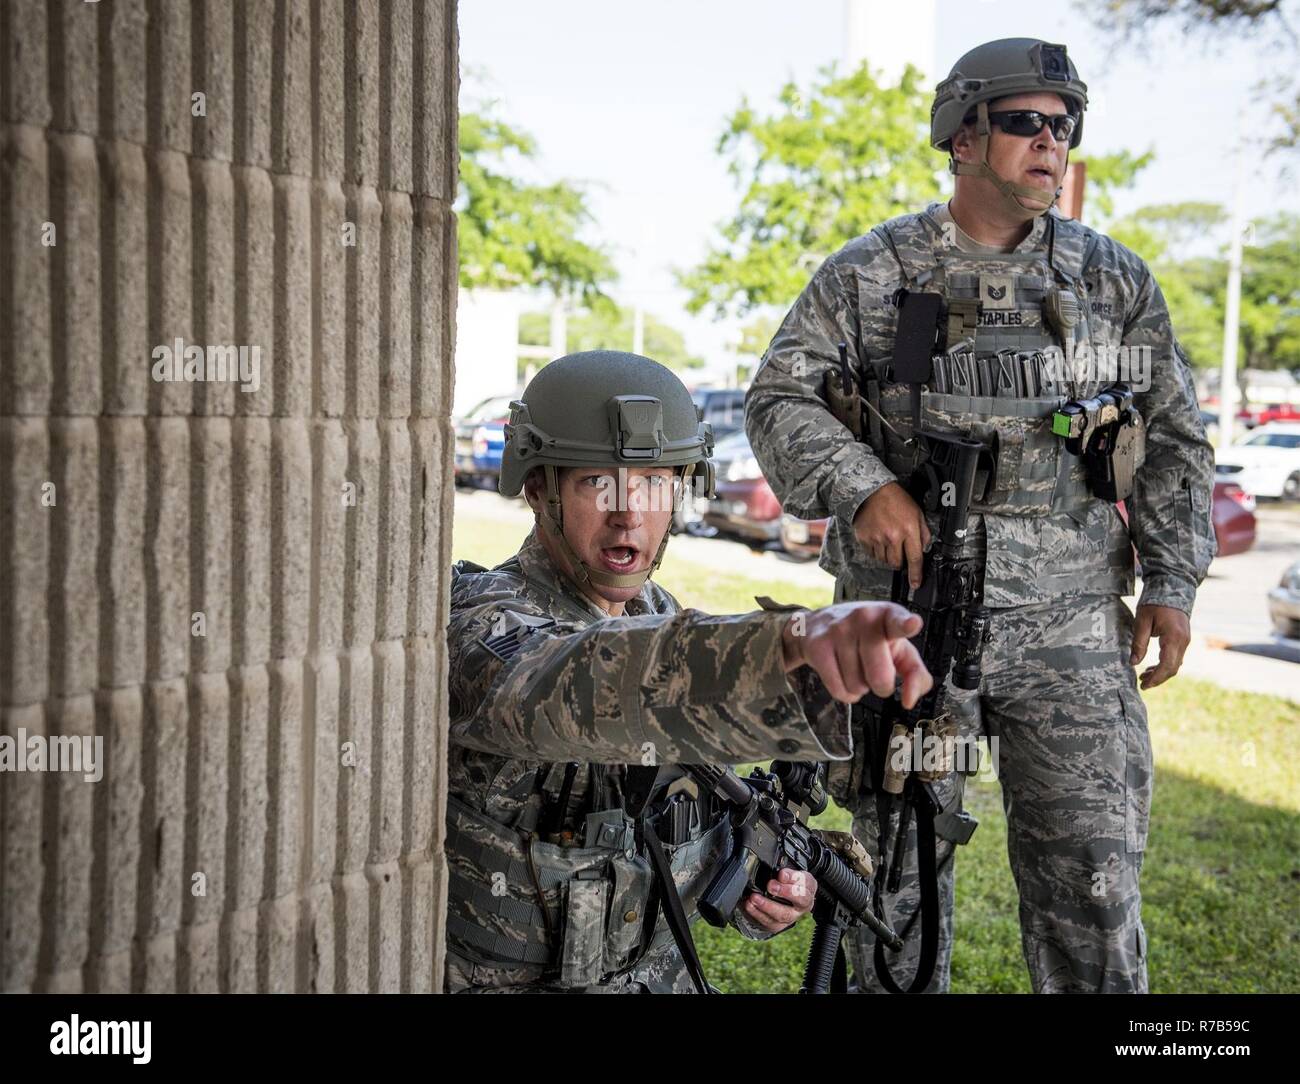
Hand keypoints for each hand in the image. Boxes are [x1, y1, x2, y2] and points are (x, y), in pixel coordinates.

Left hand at [740, 869, 817, 932]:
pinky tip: (749, 905)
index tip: (781, 874)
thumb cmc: (786, 882)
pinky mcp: (778, 925)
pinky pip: (769, 922)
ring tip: (754, 897)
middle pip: (799, 901)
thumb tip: (782, 874)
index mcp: (808, 887)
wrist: (781, 898)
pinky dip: (757, 914)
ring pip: (782, 915)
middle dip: (784, 892)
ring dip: (767, 905)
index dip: (794, 878)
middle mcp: (803, 904)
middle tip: (770, 885)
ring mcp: (791, 917)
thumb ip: (787, 873)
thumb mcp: (789, 873)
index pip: (806, 883)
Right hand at [782, 601, 931, 706]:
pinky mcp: (818, 646)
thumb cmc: (867, 639)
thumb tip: (909, 700)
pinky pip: (838, 689)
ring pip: (857, 686)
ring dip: (860, 686)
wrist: (817, 626)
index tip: (913, 623)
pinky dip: (845, 693)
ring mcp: (839, 631)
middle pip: (881, 676)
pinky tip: (843, 676)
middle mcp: (864, 619)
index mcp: (889, 616)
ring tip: (855, 667)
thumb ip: (915, 674)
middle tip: (877, 673)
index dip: (907, 625)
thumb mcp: (897, 649)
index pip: (899, 622)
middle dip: (882, 686)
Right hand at [852, 482, 931, 590]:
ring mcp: (877, 538)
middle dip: (899, 562)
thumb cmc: (895, 500)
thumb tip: (925, 548)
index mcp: (909, 530)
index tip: (915, 584)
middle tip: (898, 550)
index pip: (915, 558)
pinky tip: (878, 537)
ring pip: (883, 560)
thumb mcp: (917, 513)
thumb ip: (923, 532)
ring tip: (887, 540)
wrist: (871, 491)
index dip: (916, 574)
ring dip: (887, 555)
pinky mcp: (865, 539)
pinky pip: (871, 554)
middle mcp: (893, 536)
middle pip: (897, 563)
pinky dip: (876, 550)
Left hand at [1130, 604, 1190, 688]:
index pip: (1167, 666)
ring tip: (1143, 676)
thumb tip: (1133, 663)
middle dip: (1158, 678)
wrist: (1172, 588)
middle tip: (1142, 683)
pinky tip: (1152, 666)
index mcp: (1174, 638)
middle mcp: (1183, 642)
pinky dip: (1165, 664)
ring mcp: (1185, 641)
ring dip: (1161, 672)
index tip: (1144, 685)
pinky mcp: (1183, 639)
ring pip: (1175, 664)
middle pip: (1173, 668)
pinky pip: (1176, 657)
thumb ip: (1139, 643)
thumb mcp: (1142, 621)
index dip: (1156, 678)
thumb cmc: (1155, 603)